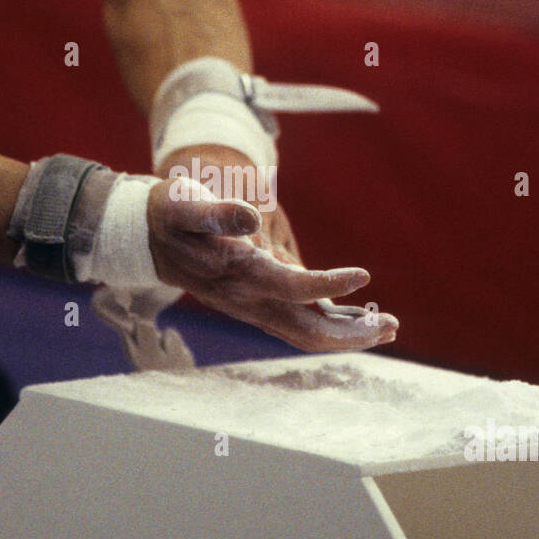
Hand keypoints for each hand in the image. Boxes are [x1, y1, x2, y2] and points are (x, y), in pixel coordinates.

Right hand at [148, 145, 398, 351]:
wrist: (146, 237)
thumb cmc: (170, 214)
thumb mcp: (185, 204)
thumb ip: (215, 212)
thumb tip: (249, 215)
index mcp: (237, 274)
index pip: (291, 288)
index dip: (328, 285)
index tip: (364, 274)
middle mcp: (247, 300)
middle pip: (306, 331)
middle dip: (351, 334)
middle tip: (392, 324)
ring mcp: (252, 307)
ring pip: (304, 334)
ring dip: (346, 334)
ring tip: (385, 326)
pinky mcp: (255, 304)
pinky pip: (297, 324)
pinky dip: (329, 324)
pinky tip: (354, 317)